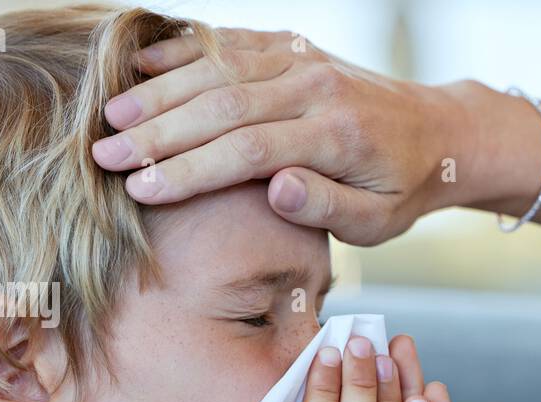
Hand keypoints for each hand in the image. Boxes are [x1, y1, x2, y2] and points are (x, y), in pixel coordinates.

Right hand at [91, 29, 473, 244]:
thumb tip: (275, 190)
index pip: (248, 152)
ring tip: (110, 116)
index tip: (140, 190)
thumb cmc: (401, 189)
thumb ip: (327, 207)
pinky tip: (143, 65)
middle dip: (157, 131)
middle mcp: (315, 87)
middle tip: (102, 155)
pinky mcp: (293, 46)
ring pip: (219, 69)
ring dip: (160, 90)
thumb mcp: (378, 220)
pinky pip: (232, 42)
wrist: (438, 132)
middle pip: (222, 106)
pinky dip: (185, 52)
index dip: (189, 171)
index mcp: (336, 136)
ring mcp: (303, 59)